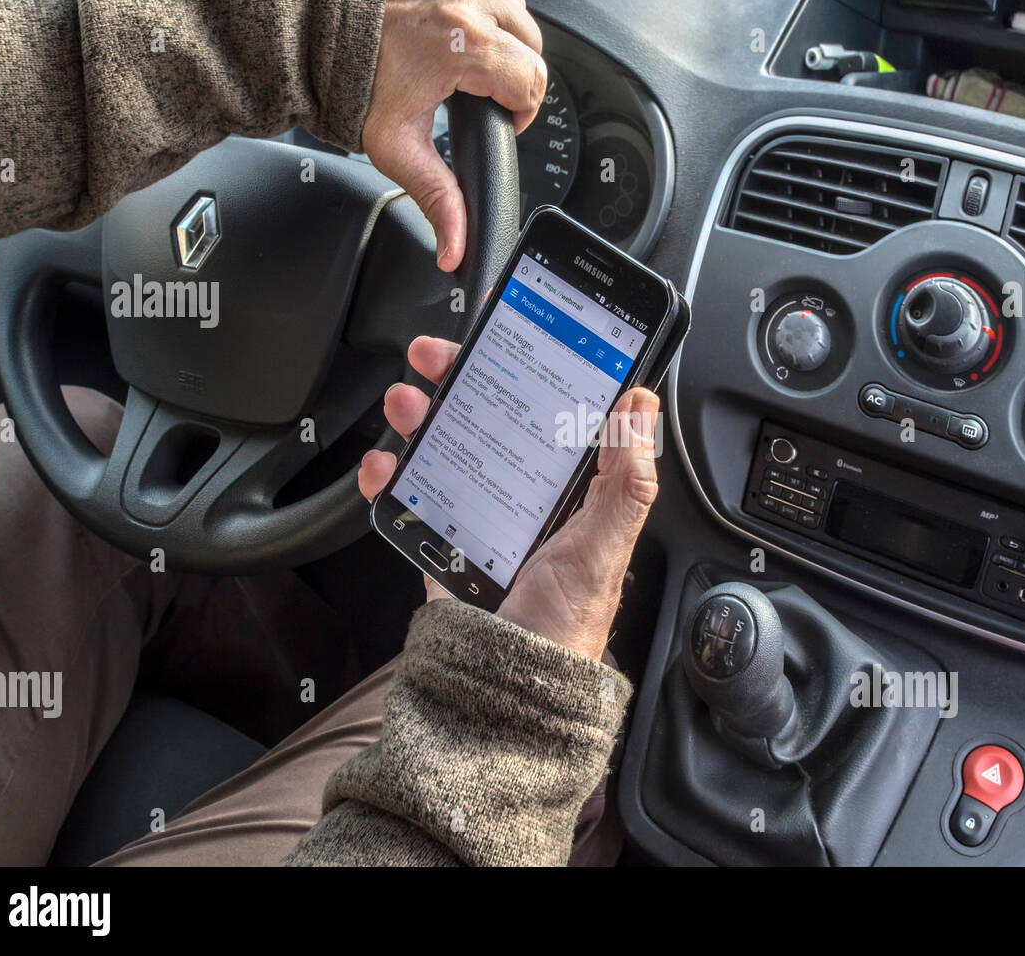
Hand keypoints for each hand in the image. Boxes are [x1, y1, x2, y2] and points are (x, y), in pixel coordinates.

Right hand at [359, 336, 660, 660]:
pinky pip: (415, 498)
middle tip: (436, 356)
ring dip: (420, 416)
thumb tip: (642, 406)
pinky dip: (391, 477)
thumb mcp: (603, 546)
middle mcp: (527, 495)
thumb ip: (625, 479)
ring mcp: (482, 517)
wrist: (507, 690)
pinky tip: (383, 466)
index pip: (555, 411)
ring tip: (404, 401)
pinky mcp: (445, 542)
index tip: (509, 333)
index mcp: (573, 488)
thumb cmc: (564, 625)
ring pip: (449, 447)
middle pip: (492, 418)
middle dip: (460, 379)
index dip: (532, 368)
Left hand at [361, 0, 546, 271]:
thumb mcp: (399, 151)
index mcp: (465, 46)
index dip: (520, 112)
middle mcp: (470, 5)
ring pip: (520, 18)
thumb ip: (438, 200)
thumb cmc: (353, 85)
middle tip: (482, 97)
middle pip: (532, 49)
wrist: (317, 39)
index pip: (532, 83)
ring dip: (507, 46)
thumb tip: (454, 250)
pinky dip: (489, 20)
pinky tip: (462, 40)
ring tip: (474, 68)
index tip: (497, 121)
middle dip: (516, 79)